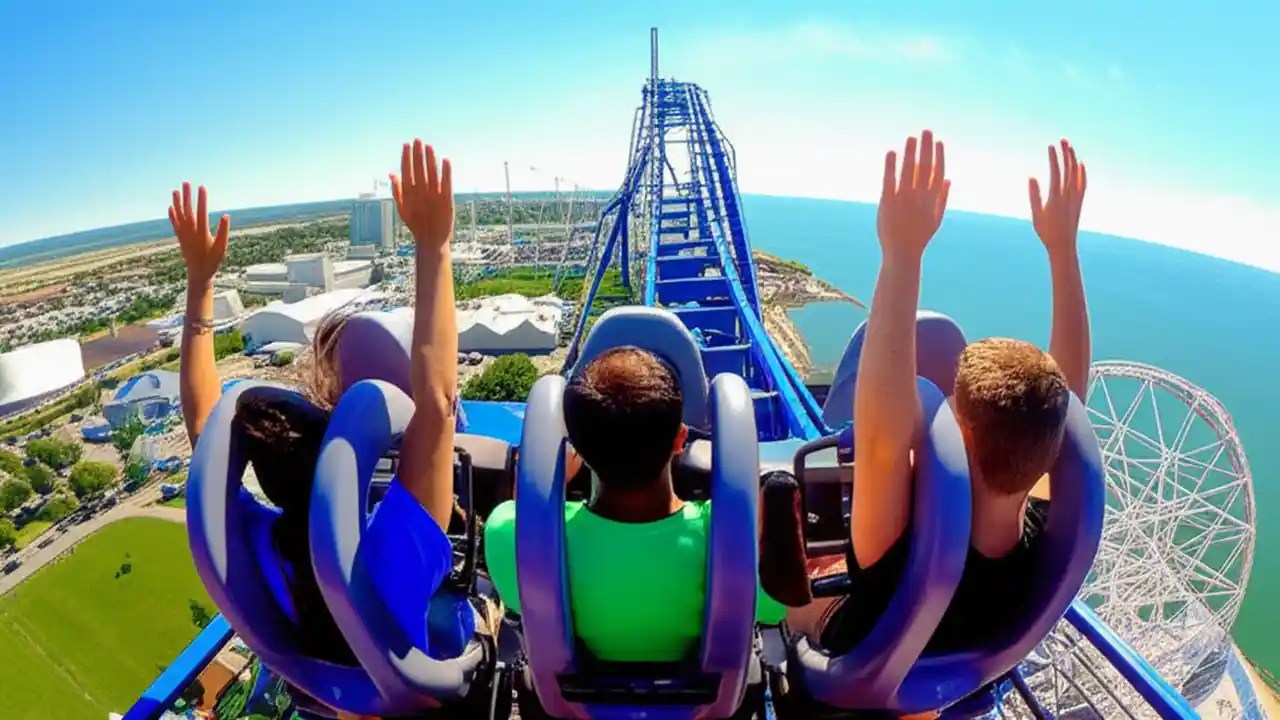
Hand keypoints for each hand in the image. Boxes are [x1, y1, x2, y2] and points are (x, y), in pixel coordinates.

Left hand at [168, 183, 229, 287]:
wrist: (198, 274)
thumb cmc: (213, 261)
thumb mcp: (222, 247)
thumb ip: (223, 231)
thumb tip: (225, 215)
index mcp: (202, 233)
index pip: (201, 212)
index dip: (202, 199)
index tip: (202, 187)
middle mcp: (190, 232)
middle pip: (187, 210)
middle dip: (187, 196)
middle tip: (186, 183)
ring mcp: (183, 235)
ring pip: (179, 215)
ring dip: (177, 202)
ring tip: (175, 190)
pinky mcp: (180, 238)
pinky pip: (175, 224)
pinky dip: (172, 215)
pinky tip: (170, 207)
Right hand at [391, 139, 453, 249]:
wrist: (432, 240)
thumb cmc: (416, 224)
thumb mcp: (402, 209)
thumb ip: (397, 191)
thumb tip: (392, 172)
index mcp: (409, 194)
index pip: (406, 171)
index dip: (407, 157)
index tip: (407, 145)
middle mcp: (420, 194)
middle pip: (418, 170)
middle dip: (417, 154)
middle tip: (418, 140)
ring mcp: (434, 196)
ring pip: (431, 174)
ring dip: (430, 159)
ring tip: (429, 146)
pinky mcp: (446, 200)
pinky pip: (446, 183)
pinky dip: (446, 172)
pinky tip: (445, 159)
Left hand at [877, 130, 949, 261]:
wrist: (902, 253)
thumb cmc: (919, 236)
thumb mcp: (936, 218)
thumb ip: (943, 198)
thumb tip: (949, 179)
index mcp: (933, 201)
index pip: (938, 173)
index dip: (939, 156)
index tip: (939, 142)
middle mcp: (920, 198)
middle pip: (925, 168)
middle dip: (927, 148)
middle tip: (926, 131)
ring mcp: (904, 199)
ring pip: (909, 171)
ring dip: (911, 153)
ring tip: (911, 138)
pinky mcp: (888, 202)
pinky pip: (890, 180)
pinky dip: (891, 166)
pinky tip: (891, 152)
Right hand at [1029, 140, 1086, 255]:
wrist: (1063, 244)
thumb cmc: (1046, 231)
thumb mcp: (1036, 214)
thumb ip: (1034, 195)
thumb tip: (1032, 177)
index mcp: (1056, 197)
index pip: (1056, 172)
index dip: (1053, 158)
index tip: (1050, 146)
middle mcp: (1068, 195)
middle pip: (1069, 169)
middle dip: (1066, 153)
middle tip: (1063, 140)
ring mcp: (1076, 197)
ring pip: (1077, 174)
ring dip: (1073, 159)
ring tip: (1070, 147)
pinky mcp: (1079, 201)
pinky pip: (1083, 183)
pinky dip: (1082, 172)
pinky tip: (1080, 164)